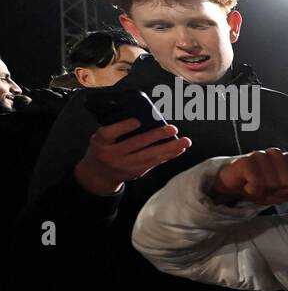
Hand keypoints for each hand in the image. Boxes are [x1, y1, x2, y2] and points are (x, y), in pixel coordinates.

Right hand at [74, 119, 190, 195]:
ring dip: (170, 148)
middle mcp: (112, 155)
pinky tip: (179, 149)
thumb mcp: (101, 138)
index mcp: (100, 142)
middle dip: (156, 136)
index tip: (137, 121)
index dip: (124, 127)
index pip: (110, 133)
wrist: (99, 174)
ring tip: (185, 141)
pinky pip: (154, 162)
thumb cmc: (103, 148)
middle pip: (136, 144)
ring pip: (150, 155)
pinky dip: (168, 155)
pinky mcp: (136, 172)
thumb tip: (142, 116)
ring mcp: (125, 165)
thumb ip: (114, 129)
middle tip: (173, 129)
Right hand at [210, 148, 287, 206]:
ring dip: (263, 191)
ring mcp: (261, 155)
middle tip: (263, 188)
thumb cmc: (256, 185)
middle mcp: (276, 153)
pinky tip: (247, 186)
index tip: (278, 188)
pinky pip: (258, 183)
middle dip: (276, 191)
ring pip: (274, 183)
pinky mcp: (246, 161)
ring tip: (254, 186)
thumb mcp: (278, 193)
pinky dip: (253, 191)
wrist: (230, 183)